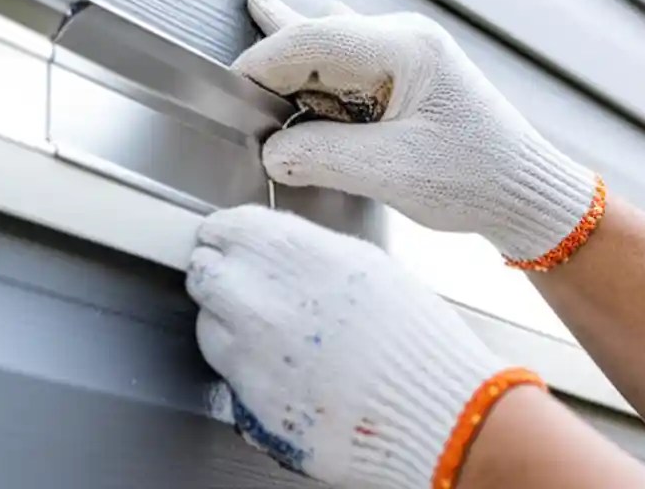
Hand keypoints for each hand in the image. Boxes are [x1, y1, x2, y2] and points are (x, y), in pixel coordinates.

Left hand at [188, 205, 526, 487]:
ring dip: (229, 325)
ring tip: (277, 336)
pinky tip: (286, 371)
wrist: (441, 417)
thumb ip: (305, 251)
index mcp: (293, 255)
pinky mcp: (251, 405)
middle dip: (222, 276)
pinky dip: (247, 372)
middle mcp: (261, 301)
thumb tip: (269, 246)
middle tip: (246, 287)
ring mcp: (251, 357)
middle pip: (203, 273)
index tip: (231, 243)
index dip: (228, 236)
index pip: (224, 229)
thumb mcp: (366, 265)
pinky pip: (228, 377)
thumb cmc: (417, 342)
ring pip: (209, 326)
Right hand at [235, 0, 601, 265]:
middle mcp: (406, 40)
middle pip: (318, 38)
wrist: (526, 194)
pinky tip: (300, 47)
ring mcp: (407, 56)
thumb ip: (324, 156)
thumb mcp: (394, 173)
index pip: (315, 40)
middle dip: (277, 57)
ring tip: (260, 6)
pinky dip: (317, 73)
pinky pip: (348, 67)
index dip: (265, 61)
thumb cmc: (478, 179)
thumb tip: (272, 150)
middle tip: (233, 59)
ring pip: (331, 49)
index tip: (231, 86)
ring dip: (297, 60)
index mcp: (408, 49)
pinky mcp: (405, 79)